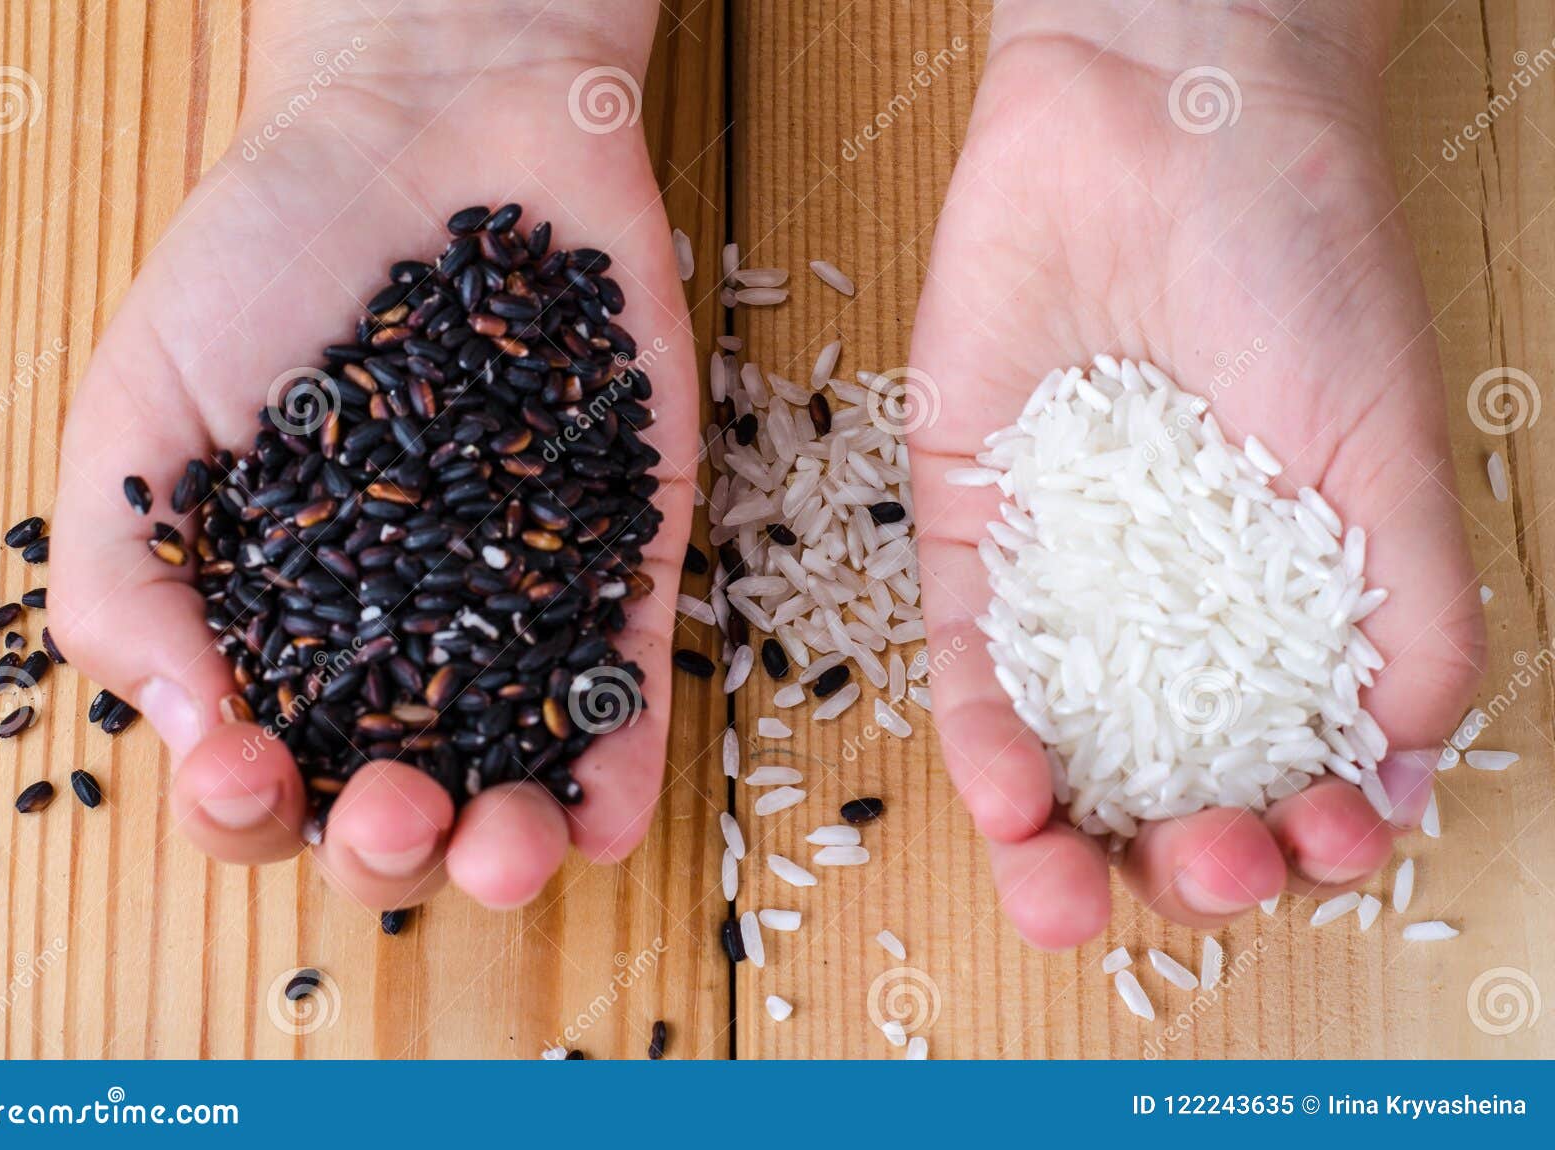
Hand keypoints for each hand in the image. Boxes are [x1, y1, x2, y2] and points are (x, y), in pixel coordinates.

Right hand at [51, 0, 696, 910]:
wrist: (429, 127)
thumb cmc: (263, 259)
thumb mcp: (143, 413)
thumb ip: (129, 581)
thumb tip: (193, 742)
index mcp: (272, 625)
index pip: (254, 778)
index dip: (246, 812)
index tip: (253, 771)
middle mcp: (397, 640)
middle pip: (394, 803)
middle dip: (390, 844)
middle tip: (394, 804)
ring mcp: (518, 605)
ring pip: (518, 774)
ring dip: (511, 845)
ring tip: (502, 841)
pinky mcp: (624, 554)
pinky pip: (630, 685)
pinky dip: (624, 765)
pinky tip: (606, 819)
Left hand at [908, 0, 1483, 947]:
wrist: (1166, 119)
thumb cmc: (1302, 265)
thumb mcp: (1387, 455)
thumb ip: (1413, 619)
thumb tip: (1402, 774)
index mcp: (1281, 606)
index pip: (1287, 764)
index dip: (1304, 832)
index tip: (1321, 845)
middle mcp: (1166, 610)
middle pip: (1165, 781)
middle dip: (1187, 857)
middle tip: (1210, 870)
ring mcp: (1061, 576)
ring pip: (1056, 747)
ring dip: (1062, 842)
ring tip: (1071, 897)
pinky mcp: (966, 526)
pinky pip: (967, 656)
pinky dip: (986, 737)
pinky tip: (1008, 803)